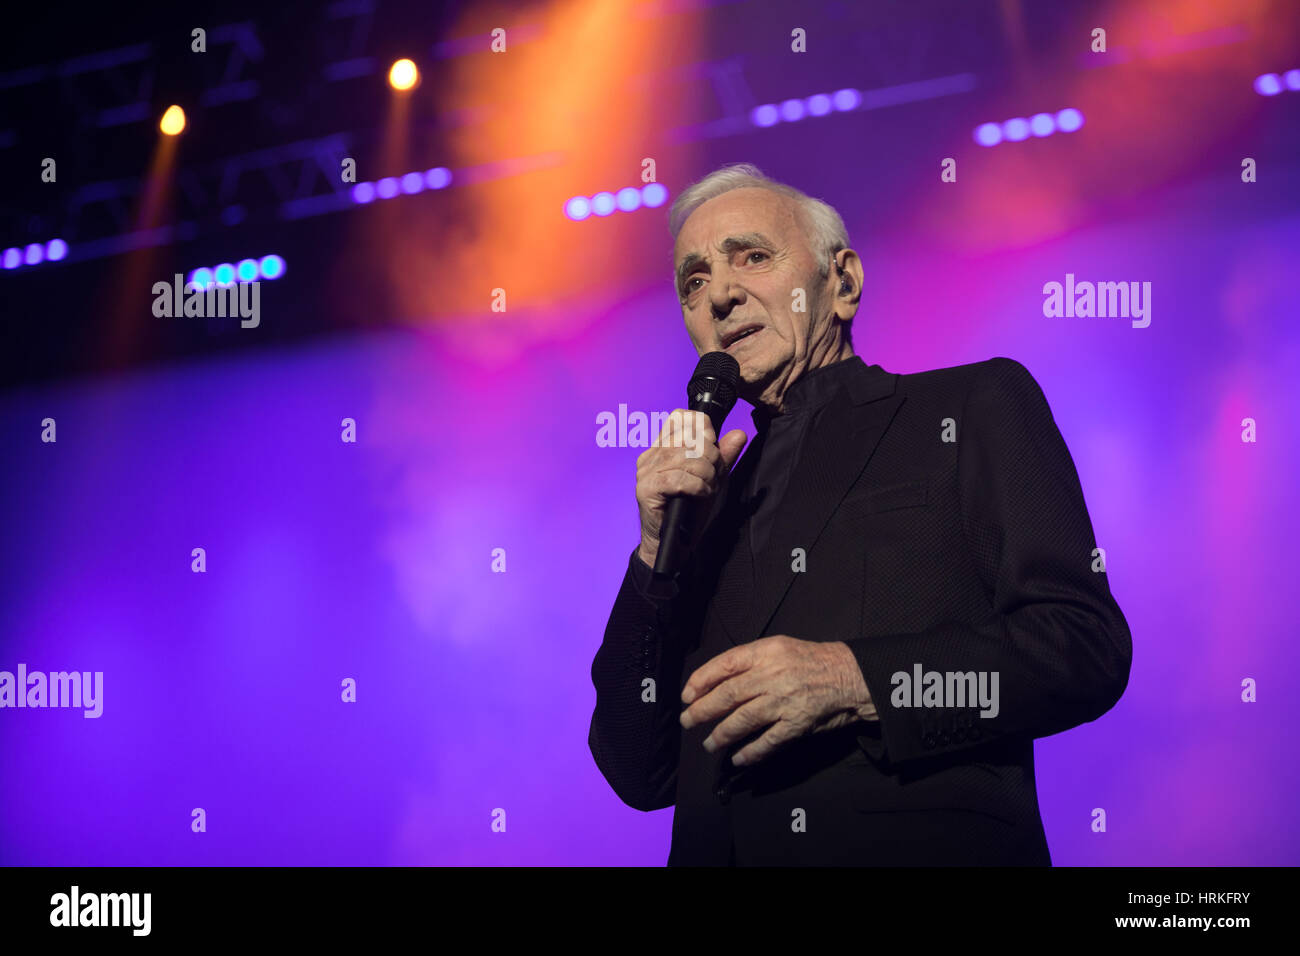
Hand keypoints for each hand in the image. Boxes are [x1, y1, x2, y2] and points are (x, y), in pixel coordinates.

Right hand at [635, 410, 746, 566]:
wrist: (674, 544)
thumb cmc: (689, 510)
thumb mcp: (711, 478)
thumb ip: (724, 456)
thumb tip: (739, 434)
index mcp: (662, 447)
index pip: (681, 417)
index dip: (703, 429)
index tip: (712, 449)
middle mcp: (651, 455)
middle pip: (690, 437)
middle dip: (711, 458)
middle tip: (712, 478)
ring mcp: (646, 471)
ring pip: (687, 457)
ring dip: (706, 475)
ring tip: (706, 489)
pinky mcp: (647, 488)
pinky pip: (680, 478)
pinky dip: (697, 487)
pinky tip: (699, 495)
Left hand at [680, 637, 876, 766]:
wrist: (851, 675)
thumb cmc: (811, 660)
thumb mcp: (779, 647)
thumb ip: (750, 662)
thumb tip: (716, 682)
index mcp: (766, 651)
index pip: (724, 664)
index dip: (701, 680)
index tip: (687, 695)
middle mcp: (772, 675)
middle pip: (728, 694)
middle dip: (702, 710)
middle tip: (688, 721)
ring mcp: (784, 700)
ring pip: (743, 719)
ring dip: (721, 734)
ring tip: (709, 743)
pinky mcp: (797, 723)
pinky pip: (768, 741)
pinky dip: (751, 752)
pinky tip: (738, 758)